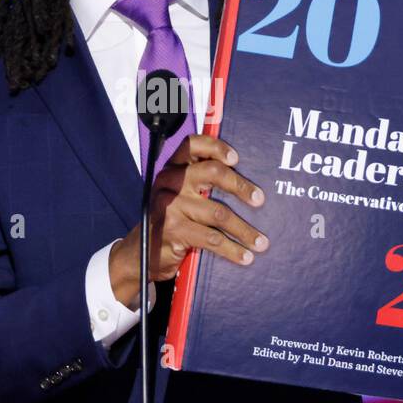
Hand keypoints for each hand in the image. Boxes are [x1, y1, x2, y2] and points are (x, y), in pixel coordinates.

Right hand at [109, 134, 267, 306]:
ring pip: (218, 213)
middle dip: (241, 186)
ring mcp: (170, 206)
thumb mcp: (179, 196)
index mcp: (172, 169)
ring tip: (261, 242)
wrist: (141, 253)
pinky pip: (212, 239)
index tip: (237, 159)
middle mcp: (169, 182)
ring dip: (244, 230)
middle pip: (212, 172)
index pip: (193, 145)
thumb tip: (246, 183)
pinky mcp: (174, 230)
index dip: (216, 147)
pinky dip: (233, 250)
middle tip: (259, 200)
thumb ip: (201, 184)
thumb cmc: (170, 221)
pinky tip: (245, 257)